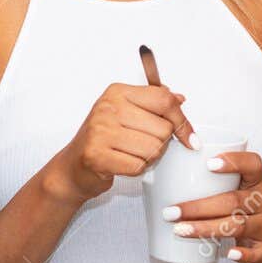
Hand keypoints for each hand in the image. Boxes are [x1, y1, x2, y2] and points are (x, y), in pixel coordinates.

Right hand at [48, 83, 194, 204]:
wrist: (72, 167)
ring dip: (149, 158)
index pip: (164, 100)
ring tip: (132, 154)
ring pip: (154, 149)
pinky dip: (137, 169)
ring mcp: (100, 131)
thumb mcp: (126, 113)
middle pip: (163, 128)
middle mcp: (108, 108)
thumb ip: (153, 103)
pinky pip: (138, 166)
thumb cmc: (103, 140)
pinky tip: (124, 164)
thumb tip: (179, 98)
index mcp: (118, 92)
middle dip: (160, 143)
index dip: (182, 121)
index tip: (189, 137)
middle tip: (142, 145)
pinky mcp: (97, 155)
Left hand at [162, 151, 261, 262]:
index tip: (208, 163)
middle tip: (170, 211)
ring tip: (180, 230)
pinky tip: (228, 254)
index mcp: (256, 183)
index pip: (252, 165)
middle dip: (198, 206)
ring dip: (206, 229)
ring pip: (237, 226)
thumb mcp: (242, 191)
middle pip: (232, 201)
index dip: (233, 162)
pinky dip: (242, 255)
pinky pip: (255, 253)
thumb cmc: (249, 210)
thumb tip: (162, 177)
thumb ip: (215, 183)